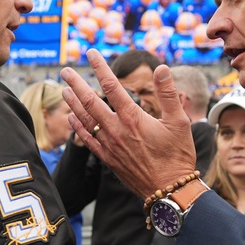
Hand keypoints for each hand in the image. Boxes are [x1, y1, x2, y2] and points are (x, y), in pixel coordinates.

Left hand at [60, 49, 195, 198]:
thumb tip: (162, 68)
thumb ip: (169, 93)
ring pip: (85, 120)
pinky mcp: (108, 159)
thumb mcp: (179, 122)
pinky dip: (78, 127)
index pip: (112, 86)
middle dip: (76, 84)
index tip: (91, 54)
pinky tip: (72, 118)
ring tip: (64, 89)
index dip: (100, 68)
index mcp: (133, 118)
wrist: (169, 190)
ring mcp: (109, 145)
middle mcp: (116, 130)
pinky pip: (87, 140)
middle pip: (90, 101)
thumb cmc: (177, 155)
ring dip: (73, 103)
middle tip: (65, 70)